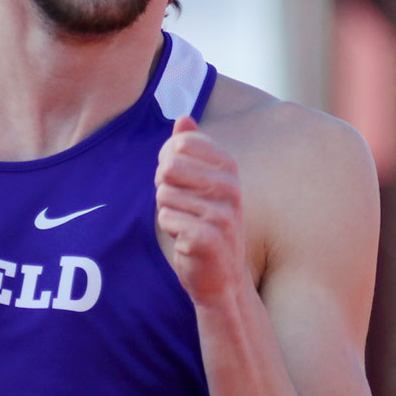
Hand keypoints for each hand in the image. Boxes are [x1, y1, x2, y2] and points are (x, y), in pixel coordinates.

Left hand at [155, 115, 247, 303]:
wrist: (223, 278)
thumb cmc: (208, 225)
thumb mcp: (203, 183)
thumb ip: (192, 149)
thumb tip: (183, 117)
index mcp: (229, 168)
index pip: (180, 144)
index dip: (168, 162)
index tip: (182, 182)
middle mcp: (230, 187)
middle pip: (168, 167)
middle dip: (165, 187)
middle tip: (182, 206)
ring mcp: (222, 213)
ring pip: (164, 195)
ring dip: (168, 212)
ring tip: (188, 224)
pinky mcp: (207, 237)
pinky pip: (166, 218)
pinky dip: (170, 230)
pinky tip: (186, 240)